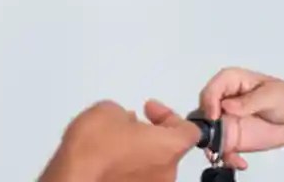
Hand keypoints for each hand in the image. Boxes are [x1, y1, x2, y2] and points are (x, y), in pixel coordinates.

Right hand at [41, 99, 200, 181]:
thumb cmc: (93, 151)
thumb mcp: (107, 111)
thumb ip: (124, 113)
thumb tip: (123, 121)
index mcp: (170, 147)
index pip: (190, 131)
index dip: (169, 116)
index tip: (150, 109)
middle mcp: (166, 174)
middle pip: (167, 150)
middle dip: (149, 135)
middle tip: (126, 126)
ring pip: (150, 168)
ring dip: (135, 155)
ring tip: (109, 146)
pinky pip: (134, 180)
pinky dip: (124, 172)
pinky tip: (103, 164)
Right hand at [196, 67, 283, 170]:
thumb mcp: (272, 95)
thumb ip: (250, 101)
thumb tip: (228, 105)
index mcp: (233, 81)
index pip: (213, 88)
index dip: (209, 100)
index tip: (215, 114)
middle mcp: (225, 101)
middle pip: (203, 111)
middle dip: (204, 126)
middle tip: (214, 136)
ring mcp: (226, 121)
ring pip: (206, 133)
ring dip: (211, 145)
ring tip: (225, 152)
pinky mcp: (230, 139)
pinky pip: (218, 150)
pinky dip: (225, 157)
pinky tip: (238, 160)